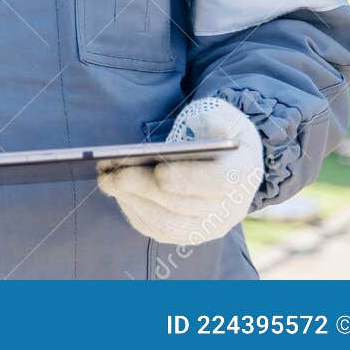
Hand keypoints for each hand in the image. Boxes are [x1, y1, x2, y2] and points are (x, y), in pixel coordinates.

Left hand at [98, 97, 262, 245]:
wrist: (231, 160)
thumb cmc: (221, 132)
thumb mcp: (224, 115)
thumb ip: (212, 119)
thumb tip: (192, 131)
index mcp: (243, 175)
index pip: (217, 183)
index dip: (187, 180)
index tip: (158, 172)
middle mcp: (231, 209)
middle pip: (183, 206)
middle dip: (144, 189)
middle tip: (112, 174)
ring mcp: (210, 227)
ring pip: (168, 224)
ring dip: (133, 203)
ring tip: (107, 181)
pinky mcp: (190, 235)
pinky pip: (159, 230)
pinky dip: (135, 212)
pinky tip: (116, 192)